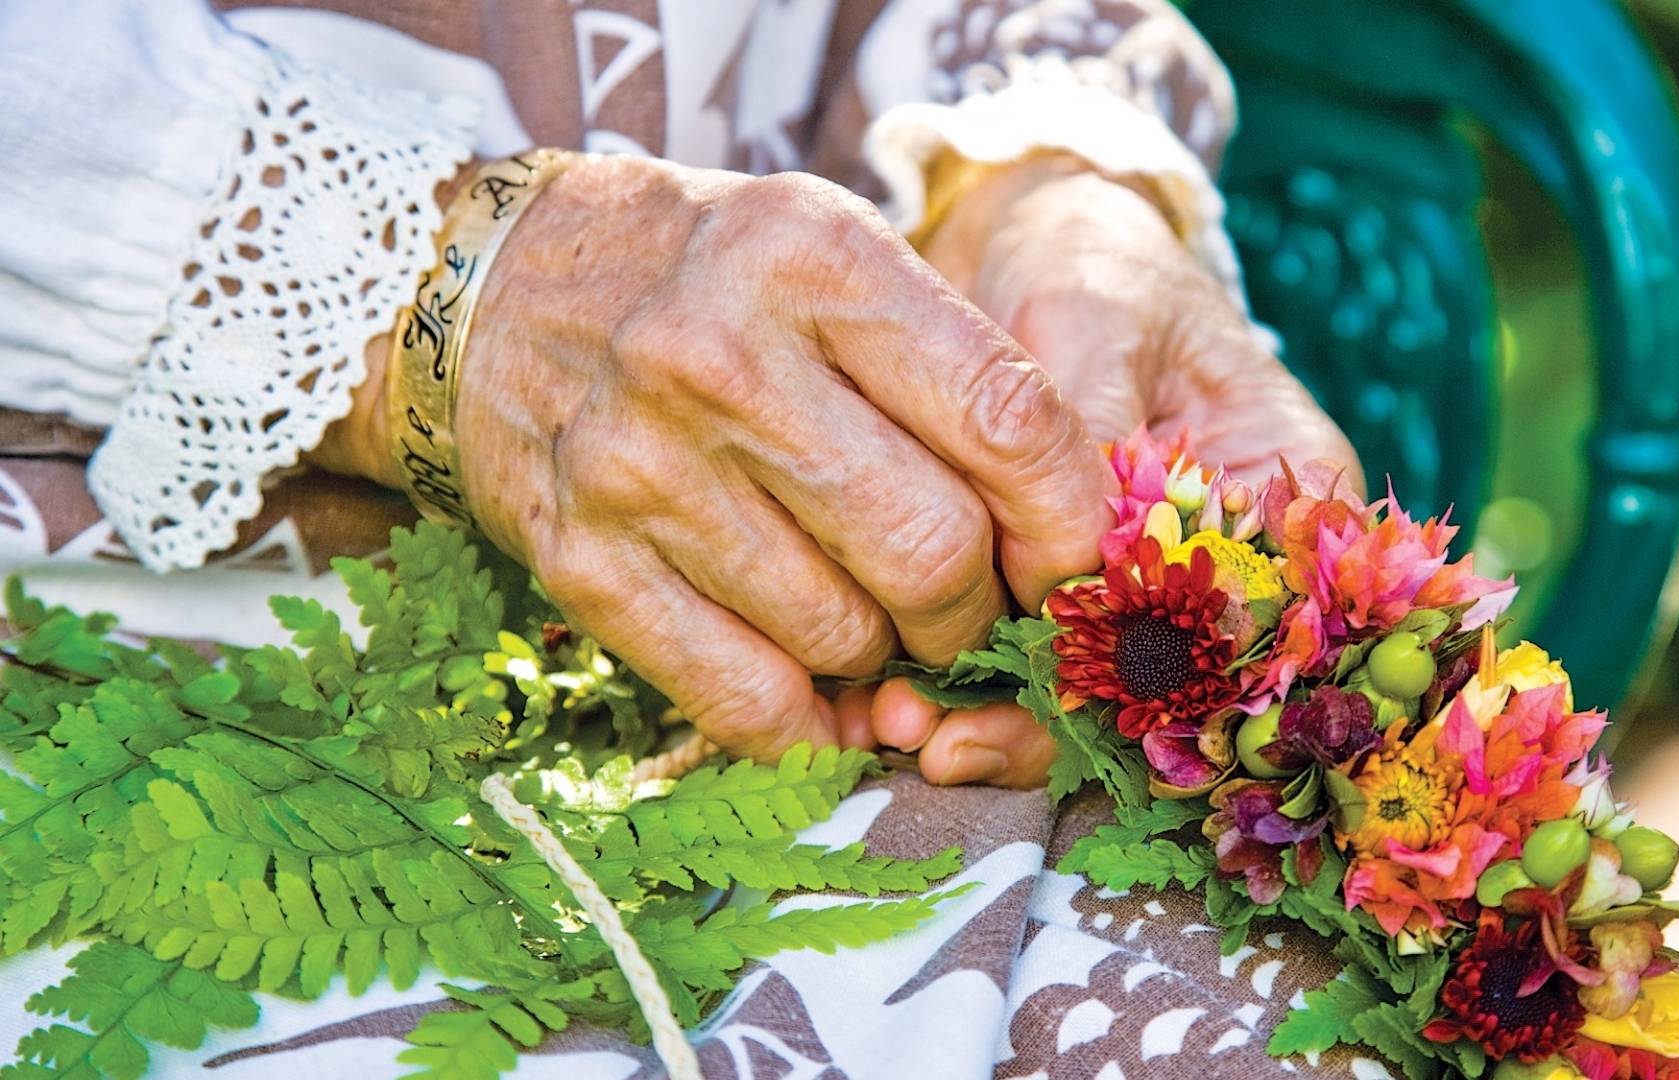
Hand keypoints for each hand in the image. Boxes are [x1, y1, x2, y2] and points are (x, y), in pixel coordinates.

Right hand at [316, 156, 1113, 777]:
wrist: (488, 290)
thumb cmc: (705, 275)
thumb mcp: (833, 252)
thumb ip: (951, 369)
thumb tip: (1066, 541)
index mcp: (811, 256)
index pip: (1006, 418)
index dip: (1068, 521)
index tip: (1075, 565)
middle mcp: (717, 356)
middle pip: (931, 551)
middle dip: (979, 611)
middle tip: (969, 606)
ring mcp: (636, 464)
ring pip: (845, 638)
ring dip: (890, 660)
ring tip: (875, 619)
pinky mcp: (578, 561)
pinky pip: (742, 698)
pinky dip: (809, 727)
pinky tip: (826, 703)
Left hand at [853, 156, 1361, 787]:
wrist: (1036, 240)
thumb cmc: (1090, 261)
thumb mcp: (1092, 321)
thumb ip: (1089, 435)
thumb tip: (1071, 569)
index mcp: (1288, 486)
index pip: (1249, 616)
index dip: (1161, 678)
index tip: (1060, 701)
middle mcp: (1229, 557)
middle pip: (1169, 683)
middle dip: (1052, 724)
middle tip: (941, 740)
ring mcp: (1149, 583)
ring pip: (1091, 694)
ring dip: (997, 724)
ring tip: (895, 728)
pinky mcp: (1073, 592)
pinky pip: (1031, 666)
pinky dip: (961, 693)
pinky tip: (884, 707)